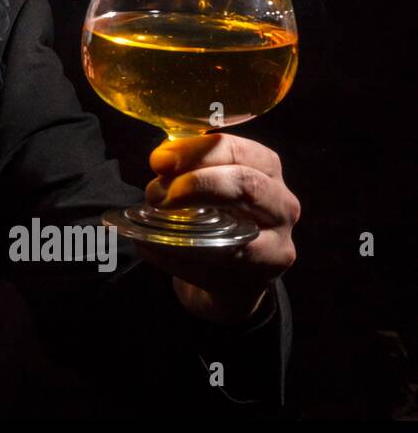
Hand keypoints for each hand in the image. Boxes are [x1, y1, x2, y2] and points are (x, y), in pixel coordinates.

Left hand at [134, 133, 300, 324]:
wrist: (230, 274)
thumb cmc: (218, 215)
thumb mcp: (208, 182)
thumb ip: (187, 167)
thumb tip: (161, 159)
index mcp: (266, 169)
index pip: (238, 151)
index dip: (196, 152)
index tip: (160, 160)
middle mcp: (282, 205)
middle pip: (246, 186)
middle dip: (196, 185)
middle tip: (155, 192)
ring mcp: (276, 247)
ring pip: (237, 237)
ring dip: (185, 230)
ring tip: (152, 222)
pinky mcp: (256, 281)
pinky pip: (213, 271)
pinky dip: (174, 257)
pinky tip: (150, 246)